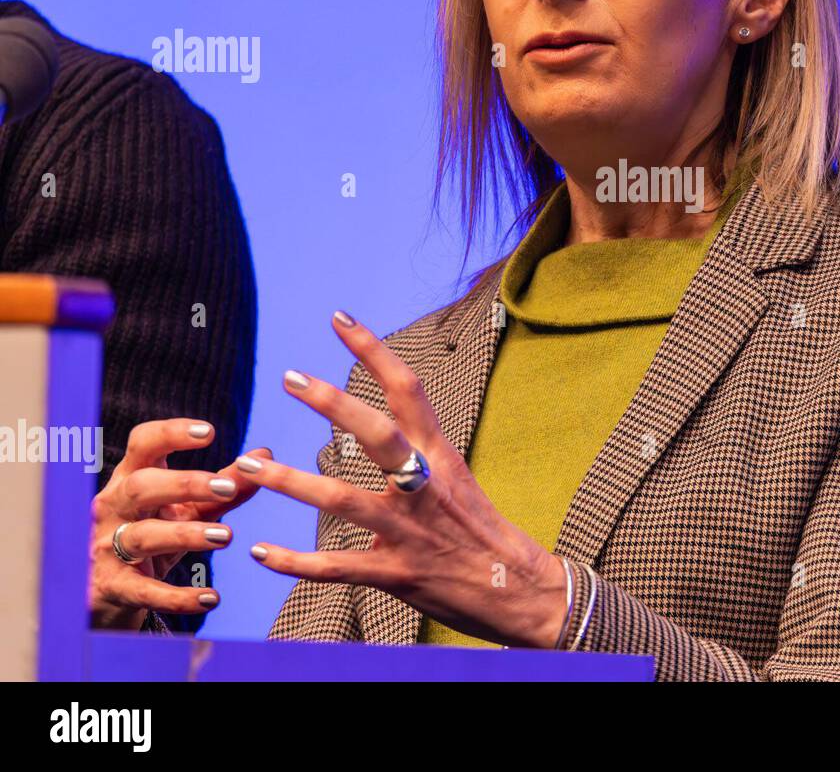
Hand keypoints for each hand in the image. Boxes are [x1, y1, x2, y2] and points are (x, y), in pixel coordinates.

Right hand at [89, 418, 268, 630]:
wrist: (108, 588)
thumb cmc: (154, 530)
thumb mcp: (188, 506)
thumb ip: (225, 484)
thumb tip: (264, 456)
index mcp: (131, 477)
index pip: (142, 444)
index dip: (171, 434)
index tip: (209, 432)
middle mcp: (114, 507)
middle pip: (141, 486)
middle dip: (184, 484)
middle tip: (227, 487)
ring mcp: (108, 547)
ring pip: (144, 536)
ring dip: (186, 535)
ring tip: (227, 536)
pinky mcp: (113, 587)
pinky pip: (144, 591)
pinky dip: (177, 597)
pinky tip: (211, 599)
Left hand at [239, 310, 568, 648]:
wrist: (522, 590)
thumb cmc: (485, 534)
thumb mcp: (457, 481)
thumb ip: (419, 458)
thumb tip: (383, 435)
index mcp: (440, 457)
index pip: (409, 389)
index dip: (374, 351)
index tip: (340, 320)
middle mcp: (425, 487)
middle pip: (378, 433)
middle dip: (333, 403)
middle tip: (291, 377)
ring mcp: (410, 531)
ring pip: (342, 500)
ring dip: (290, 482)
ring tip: (247, 465)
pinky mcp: (398, 573)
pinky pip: (337, 566)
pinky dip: (295, 561)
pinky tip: (260, 553)